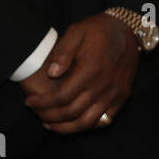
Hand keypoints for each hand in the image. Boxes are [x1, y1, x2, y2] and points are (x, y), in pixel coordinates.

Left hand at [22, 14, 139, 133]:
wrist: (129, 31)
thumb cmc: (98, 30)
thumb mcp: (77, 31)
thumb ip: (63, 52)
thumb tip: (52, 73)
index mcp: (91, 69)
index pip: (62, 96)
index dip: (43, 103)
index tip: (29, 102)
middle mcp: (103, 85)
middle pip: (72, 112)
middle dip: (50, 116)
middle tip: (36, 113)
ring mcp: (114, 94)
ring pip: (87, 122)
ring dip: (66, 128)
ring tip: (49, 124)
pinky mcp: (122, 98)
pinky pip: (103, 121)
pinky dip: (86, 126)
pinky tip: (72, 123)